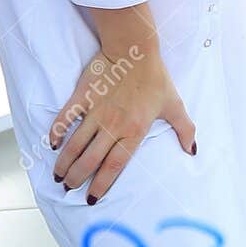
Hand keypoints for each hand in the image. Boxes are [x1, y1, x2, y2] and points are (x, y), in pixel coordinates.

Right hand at [49, 27, 194, 204]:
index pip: (114, 167)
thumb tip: (192, 150)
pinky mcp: (83, 96)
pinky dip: (57, 132)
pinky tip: (52, 144)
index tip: (92, 199)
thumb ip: (184, 129)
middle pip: (91, 160)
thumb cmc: (155, 76)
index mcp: (133, 131)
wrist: (134, 47)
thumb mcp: (174, 103)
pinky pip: (66, 118)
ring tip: (58, 176)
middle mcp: (112, 126)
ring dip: (65, 163)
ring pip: (76, 144)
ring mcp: (95, 111)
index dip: (101, 185)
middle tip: (69, 188)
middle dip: (78, 179)